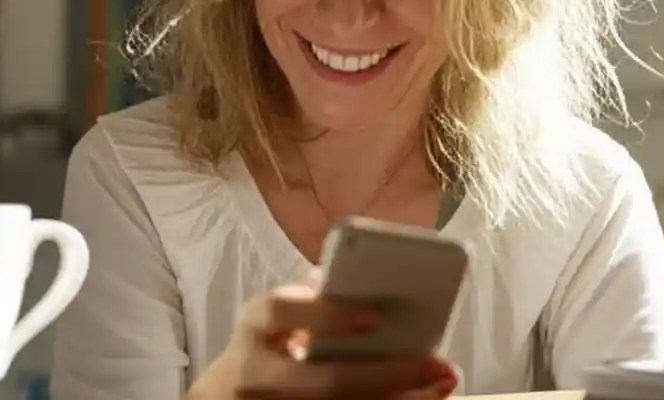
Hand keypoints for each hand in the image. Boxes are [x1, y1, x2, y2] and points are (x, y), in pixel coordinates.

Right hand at [185, 272, 458, 399]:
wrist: (222, 394)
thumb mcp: (278, 316)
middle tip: (439, 364)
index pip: (281, 312)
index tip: (377, 318)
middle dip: (388, 374)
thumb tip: (366, 276)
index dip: (327, 315)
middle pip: (325, 379)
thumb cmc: (267, 343)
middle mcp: (254, 371)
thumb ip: (315, 298)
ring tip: (441, 385)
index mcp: (255, 324)